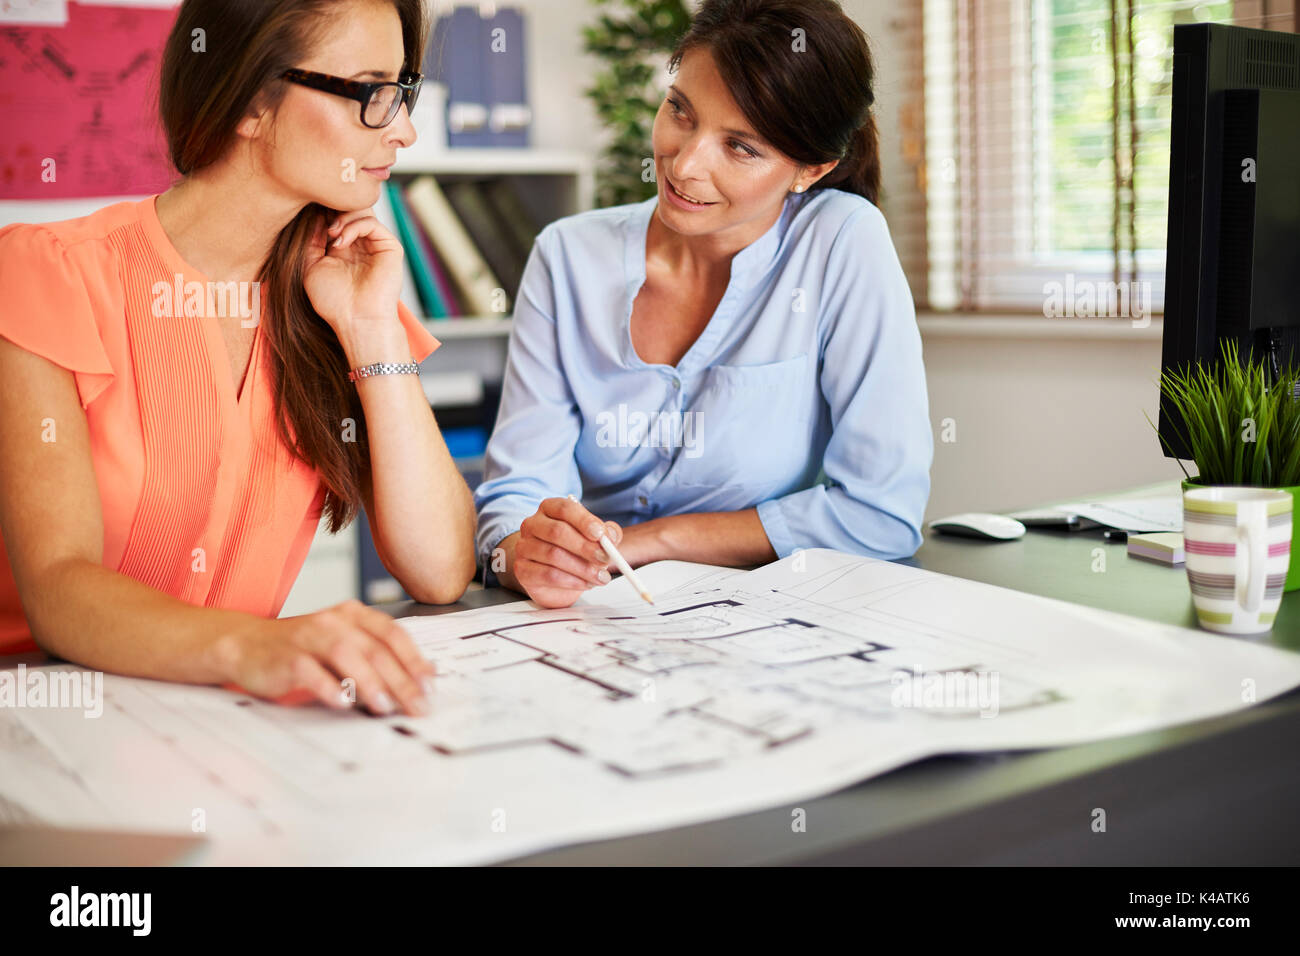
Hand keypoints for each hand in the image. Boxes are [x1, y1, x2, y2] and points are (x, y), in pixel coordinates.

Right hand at [215, 599, 435, 716]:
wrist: (246, 644)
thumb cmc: (302, 648)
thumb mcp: (343, 643)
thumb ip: (377, 655)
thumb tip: (420, 677)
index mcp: (353, 614)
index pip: (393, 634)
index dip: (414, 660)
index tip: (430, 685)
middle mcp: (333, 621)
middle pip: (375, 648)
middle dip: (401, 680)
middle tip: (416, 705)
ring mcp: (308, 636)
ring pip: (346, 654)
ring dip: (369, 681)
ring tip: (384, 705)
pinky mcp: (286, 657)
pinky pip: (310, 671)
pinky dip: (328, 687)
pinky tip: (342, 702)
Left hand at [303, 209, 405, 336]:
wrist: (356, 320)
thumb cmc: (334, 302)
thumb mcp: (311, 267)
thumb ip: (311, 240)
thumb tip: (314, 215)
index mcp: (343, 248)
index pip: (335, 216)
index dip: (322, 210)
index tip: (307, 212)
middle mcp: (360, 244)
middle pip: (350, 208)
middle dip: (333, 208)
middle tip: (321, 217)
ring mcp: (375, 245)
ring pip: (361, 211)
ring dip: (341, 217)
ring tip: (331, 234)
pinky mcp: (389, 247)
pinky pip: (371, 223)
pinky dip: (353, 226)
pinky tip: (340, 242)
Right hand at [509, 497, 623, 608]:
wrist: (556, 577)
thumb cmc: (575, 551)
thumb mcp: (596, 538)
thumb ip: (606, 533)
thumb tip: (610, 535)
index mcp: (549, 509)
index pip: (564, 509)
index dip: (584, 521)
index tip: (600, 534)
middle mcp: (533, 524)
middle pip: (557, 532)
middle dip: (585, 547)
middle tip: (604, 558)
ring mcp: (524, 547)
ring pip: (553, 555)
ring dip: (582, 568)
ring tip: (599, 576)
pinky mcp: (522, 569)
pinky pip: (548, 575)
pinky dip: (572, 581)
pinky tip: (585, 583)